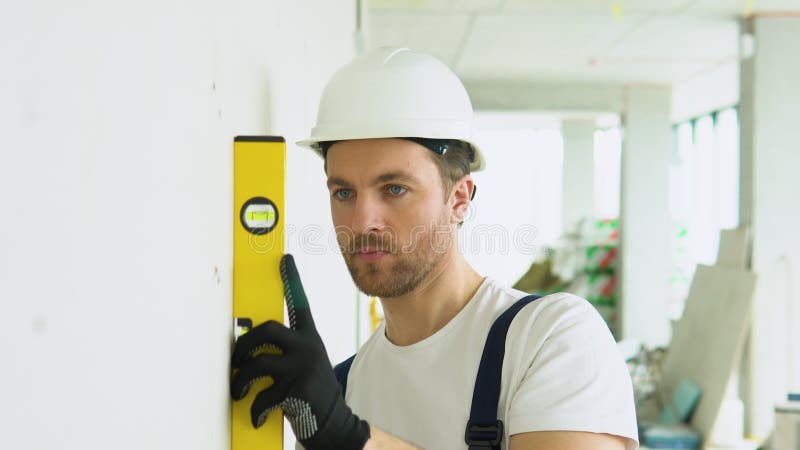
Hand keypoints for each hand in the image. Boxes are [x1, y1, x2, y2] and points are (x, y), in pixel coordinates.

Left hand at [230, 254, 369, 449]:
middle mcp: (307, 348)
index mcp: (310, 338)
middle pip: (267, 330)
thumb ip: (288, 350)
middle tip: (235, 358)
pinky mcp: (294, 390)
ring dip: (240, 379)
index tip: (284, 260)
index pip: (300, 303)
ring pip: (257, 362)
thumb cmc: (311, 390)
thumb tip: (251, 343)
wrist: (332, 422)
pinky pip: (261, 395)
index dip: (292, 280)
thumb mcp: (307, 363)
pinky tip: (256, 415)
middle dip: (243, 344)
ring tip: (238, 390)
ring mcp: (301, 368)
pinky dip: (254, 408)